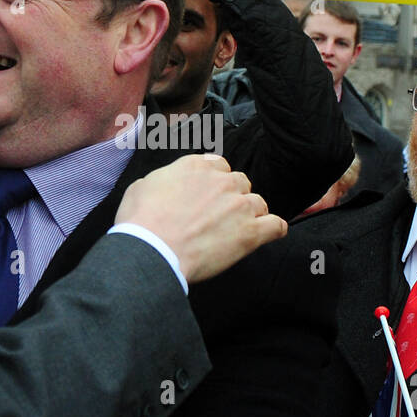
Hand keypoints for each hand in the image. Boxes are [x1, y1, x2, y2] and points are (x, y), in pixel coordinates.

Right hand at [117, 154, 284, 282]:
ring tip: (238, 230)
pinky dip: (273, 230)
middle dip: (233, 198)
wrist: (152, 250)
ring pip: (259, 203)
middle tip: (220, 217)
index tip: (211, 195)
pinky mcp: (251, 232)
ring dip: (252, 214)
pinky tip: (268, 234)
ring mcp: (239, 206)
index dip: (216, 182)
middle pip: (240, 183)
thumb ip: (163, 179)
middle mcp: (222, 181)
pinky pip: (276, 226)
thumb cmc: (141, 222)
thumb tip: (166, 185)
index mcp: (196, 166)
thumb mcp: (141, 186)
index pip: (219, 166)